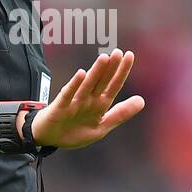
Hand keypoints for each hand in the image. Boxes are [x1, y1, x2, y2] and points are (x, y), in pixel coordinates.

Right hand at [30, 48, 144, 148]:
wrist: (49, 138)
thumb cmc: (75, 131)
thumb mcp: (102, 126)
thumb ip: (121, 114)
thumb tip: (142, 100)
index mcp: (100, 104)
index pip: (113, 85)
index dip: (122, 71)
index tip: (129, 55)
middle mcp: (88, 99)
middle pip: (101, 81)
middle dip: (110, 68)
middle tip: (118, 52)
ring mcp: (74, 102)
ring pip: (88, 85)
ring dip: (96, 72)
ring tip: (104, 58)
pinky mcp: (61, 107)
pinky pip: (68, 94)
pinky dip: (75, 85)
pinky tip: (81, 74)